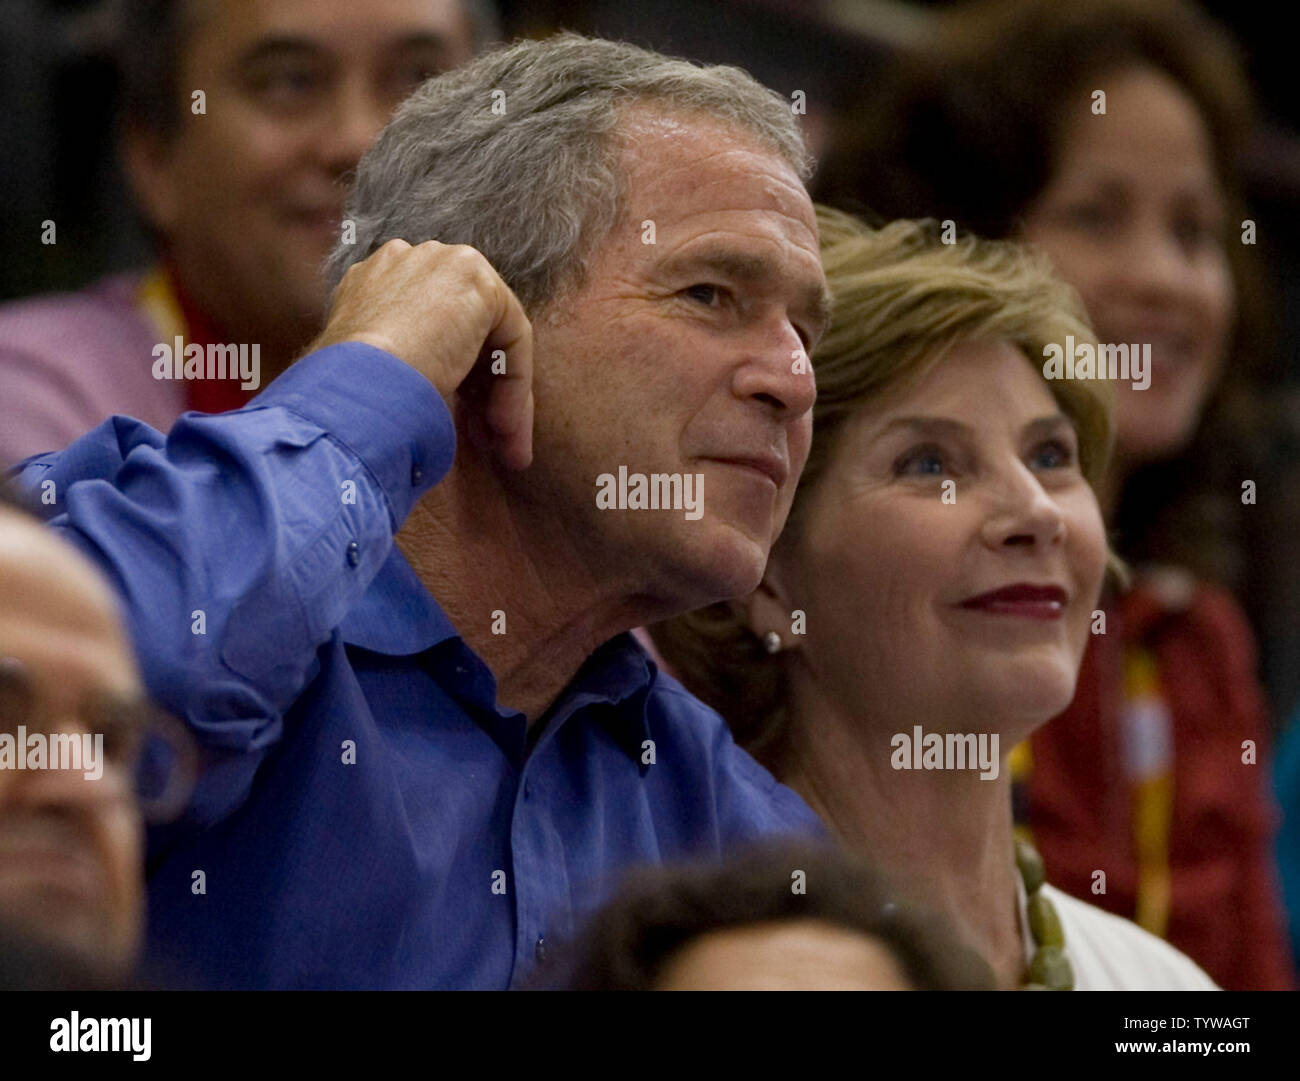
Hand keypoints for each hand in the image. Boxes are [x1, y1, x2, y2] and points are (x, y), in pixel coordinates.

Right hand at [312, 239, 533, 468]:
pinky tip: (504, 426)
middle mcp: (405, 264)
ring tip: (507, 449)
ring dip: (503, 396)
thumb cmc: (356, 402)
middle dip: (483, 392)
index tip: (461, 432)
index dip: (454, 385)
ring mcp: (438, 262)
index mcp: (372, 288)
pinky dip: (514, 384)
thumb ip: (410, 370)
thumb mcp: (380, 382)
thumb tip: (441, 394)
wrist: (356, 390)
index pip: (432, 331)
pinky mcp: (472, 276)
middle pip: (467, 330)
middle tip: (491, 441)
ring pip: (491, 336)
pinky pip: (511, 334)